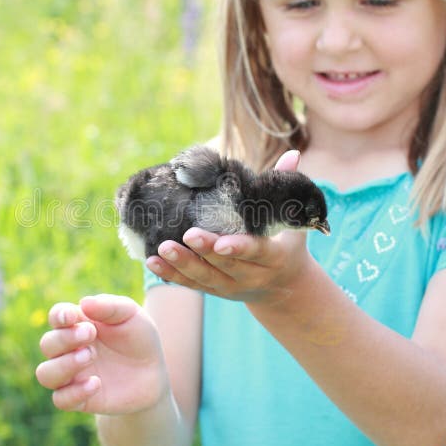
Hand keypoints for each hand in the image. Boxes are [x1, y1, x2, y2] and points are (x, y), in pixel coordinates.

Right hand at [35, 294, 169, 413]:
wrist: (154, 373)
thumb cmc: (138, 338)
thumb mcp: (131, 315)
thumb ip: (109, 306)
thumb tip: (83, 302)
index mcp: (78, 324)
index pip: (56, 317)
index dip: (59, 316)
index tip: (72, 316)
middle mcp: (69, 350)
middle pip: (47, 344)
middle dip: (65, 339)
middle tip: (91, 334)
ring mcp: (72, 375)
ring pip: (45, 374)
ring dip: (63, 365)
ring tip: (90, 356)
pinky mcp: (80, 399)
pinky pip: (61, 399)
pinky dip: (74, 392)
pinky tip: (96, 383)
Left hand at [145, 150, 311, 303]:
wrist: (284, 289)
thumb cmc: (287, 246)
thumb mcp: (293, 224)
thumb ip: (287, 191)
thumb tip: (293, 154)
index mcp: (275, 258)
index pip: (257, 252)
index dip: (239, 248)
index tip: (221, 243)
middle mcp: (253, 276)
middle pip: (226, 266)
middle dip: (205, 251)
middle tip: (187, 235)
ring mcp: (232, 287)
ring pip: (205, 278)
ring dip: (182, 264)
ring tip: (162, 249)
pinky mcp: (215, 291)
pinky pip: (191, 284)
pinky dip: (172, 274)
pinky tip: (152, 261)